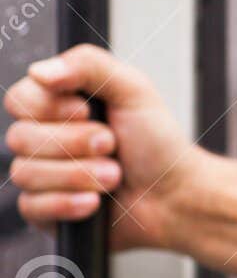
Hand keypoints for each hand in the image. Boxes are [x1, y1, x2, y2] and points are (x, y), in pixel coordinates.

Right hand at [4, 43, 203, 250]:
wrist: (176, 195)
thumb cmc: (159, 144)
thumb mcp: (133, 90)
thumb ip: (89, 65)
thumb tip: (40, 71)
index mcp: (60, 107)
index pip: (19, 100)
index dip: (50, 107)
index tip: (87, 112)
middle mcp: (46, 140)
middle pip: (19, 137)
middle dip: (75, 142)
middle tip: (112, 144)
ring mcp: (43, 177)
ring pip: (26, 173)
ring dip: (80, 174)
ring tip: (115, 175)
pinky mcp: (46, 212)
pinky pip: (32, 207)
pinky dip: (68, 203)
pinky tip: (96, 202)